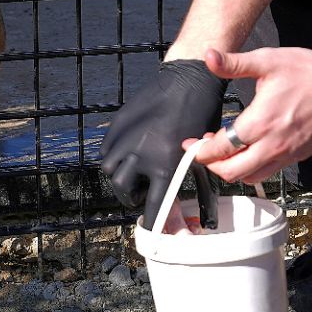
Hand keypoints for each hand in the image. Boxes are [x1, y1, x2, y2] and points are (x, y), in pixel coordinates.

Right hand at [99, 59, 225, 227]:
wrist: (188, 83)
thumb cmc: (204, 124)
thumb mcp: (205, 161)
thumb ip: (201, 195)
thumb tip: (204, 227)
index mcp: (164, 168)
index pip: (151, 209)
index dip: (152, 223)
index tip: (153, 228)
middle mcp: (140, 155)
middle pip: (123, 192)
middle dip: (132, 197)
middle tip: (142, 192)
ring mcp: (125, 138)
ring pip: (109, 170)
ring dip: (121, 176)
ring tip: (134, 170)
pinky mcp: (116, 124)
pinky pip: (106, 149)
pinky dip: (114, 155)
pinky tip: (130, 151)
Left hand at [188, 46, 311, 184]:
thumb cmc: (309, 72)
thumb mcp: (268, 61)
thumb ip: (234, 63)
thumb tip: (209, 56)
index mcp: (261, 122)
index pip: (222, 148)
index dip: (200, 150)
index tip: (190, 145)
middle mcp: (273, 144)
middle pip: (232, 172)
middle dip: (212, 165)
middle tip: (203, 151)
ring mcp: (287, 153)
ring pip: (251, 177)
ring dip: (232, 169)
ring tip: (223, 152)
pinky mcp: (298, 156)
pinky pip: (269, 172)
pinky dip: (252, 169)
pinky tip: (247, 151)